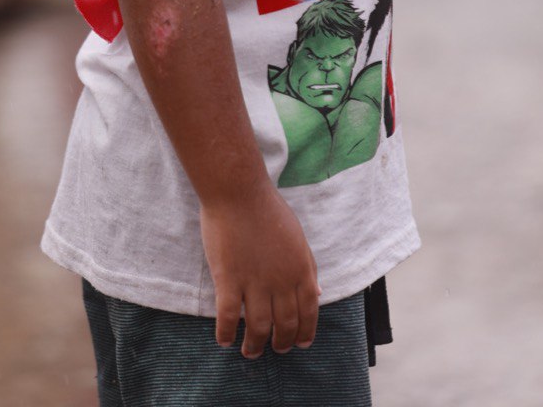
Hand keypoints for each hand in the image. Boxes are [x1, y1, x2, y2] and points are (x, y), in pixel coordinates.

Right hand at [200, 184, 319, 357]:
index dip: (304, 333)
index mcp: (301, 270)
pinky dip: (226, 333)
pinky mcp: (228, 279)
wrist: (239, 191)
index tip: (299, 345)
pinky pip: (228, 317)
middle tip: (274, 349)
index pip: (308, 314)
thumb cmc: (268, 210)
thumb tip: (317, 294)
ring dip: (255, 345)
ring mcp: (254, 282)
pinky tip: (224, 341)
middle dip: (281, 343)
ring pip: (258, 328)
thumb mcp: (297, 238)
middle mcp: (281, 281)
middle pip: (284, 325)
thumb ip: (308, 267)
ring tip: (250, 352)